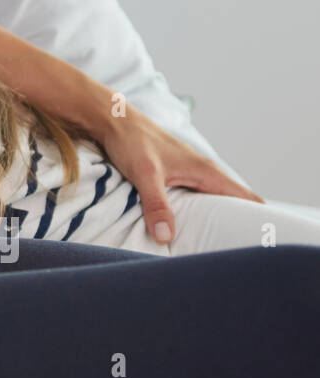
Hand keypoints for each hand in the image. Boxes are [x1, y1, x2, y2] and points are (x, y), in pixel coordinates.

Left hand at [99, 106, 263, 244]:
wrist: (113, 122)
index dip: (260, 220)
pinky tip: (189, 232)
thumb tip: (167, 237)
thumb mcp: (145, 175)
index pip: (247, 199)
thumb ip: (157, 205)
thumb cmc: (132, 142)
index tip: (265, 245)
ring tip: (217, 250)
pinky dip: (197, 215)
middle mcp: (204, 174)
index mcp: (207, 172)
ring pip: (213, 203)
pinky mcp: (175, 178)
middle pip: (233, 205)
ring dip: (215, 222)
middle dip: (238, 227)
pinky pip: (195, 200)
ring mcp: (190, 176)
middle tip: (240, 255)